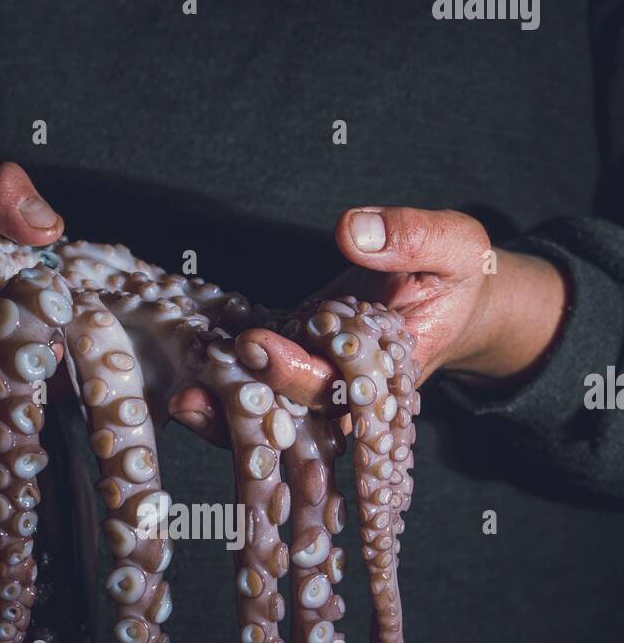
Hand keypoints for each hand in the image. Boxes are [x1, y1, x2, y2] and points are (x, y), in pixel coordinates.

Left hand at [170, 206, 567, 437]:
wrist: (455, 300)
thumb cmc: (461, 274)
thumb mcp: (457, 246)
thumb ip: (411, 237)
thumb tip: (351, 228)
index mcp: (391, 372)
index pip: (338, 383)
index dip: (296, 371)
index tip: (258, 345)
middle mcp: (350, 390)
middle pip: (294, 411)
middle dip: (246, 403)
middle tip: (195, 388)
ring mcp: (321, 381)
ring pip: (272, 412)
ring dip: (225, 413)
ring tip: (180, 402)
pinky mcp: (298, 362)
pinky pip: (258, 384)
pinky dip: (224, 383)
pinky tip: (182, 376)